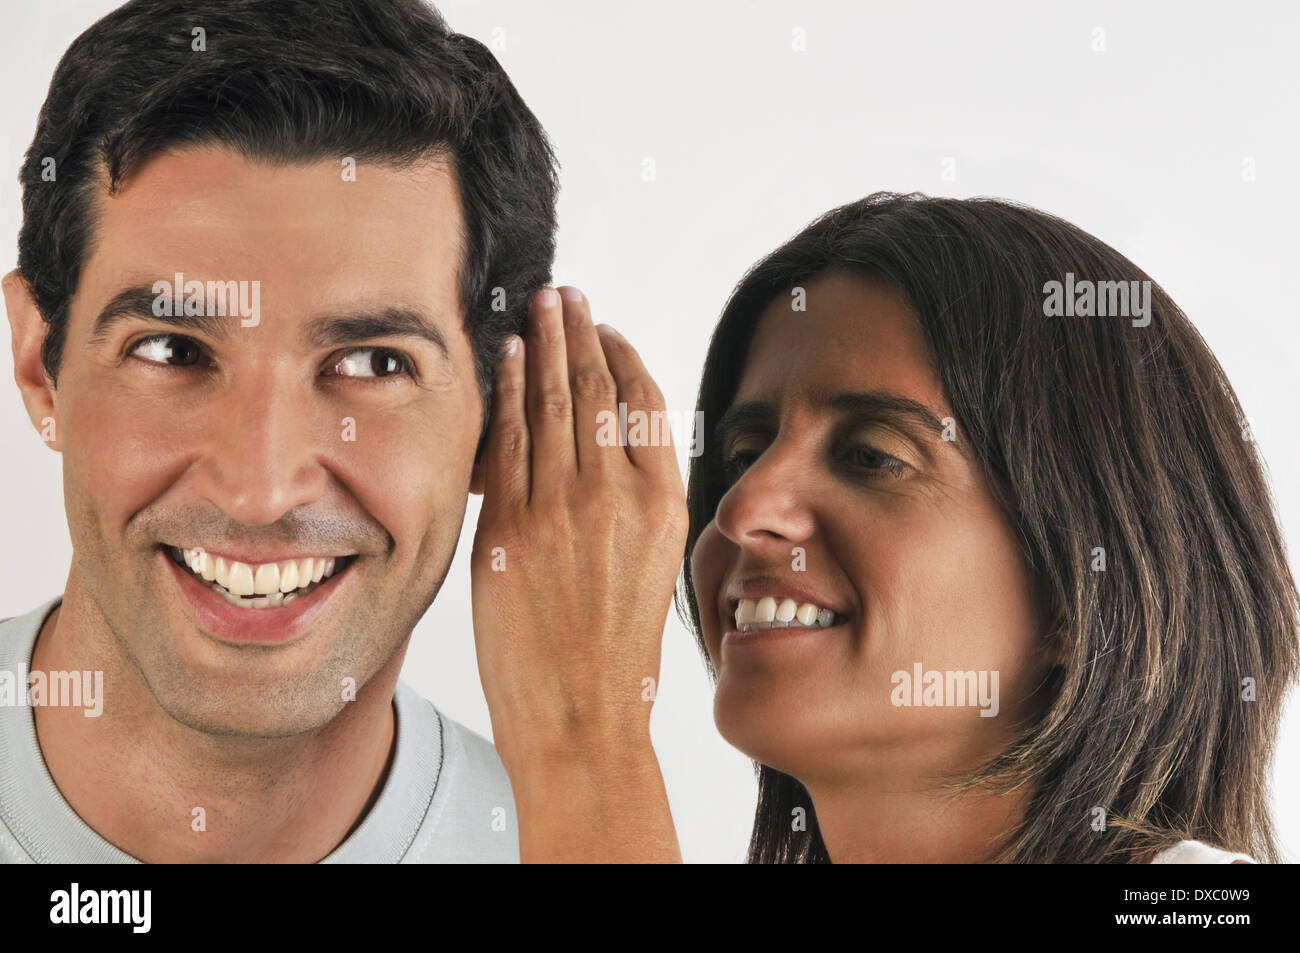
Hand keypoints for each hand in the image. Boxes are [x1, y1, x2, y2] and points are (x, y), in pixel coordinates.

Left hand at [470, 285, 686, 779]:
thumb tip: (601, 452)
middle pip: (598, 389)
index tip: (604, 328)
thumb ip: (633, 505)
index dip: (621, 354)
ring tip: (539, 307)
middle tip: (564, 294)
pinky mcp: (512, 527)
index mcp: (665, 506)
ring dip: (545, 345)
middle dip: (578, 331)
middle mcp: (619, 497)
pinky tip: (511, 359)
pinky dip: (513, 391)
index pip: (644, 404)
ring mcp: (564, 509)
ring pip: (555, 403)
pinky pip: (512, 440)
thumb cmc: (617, 657)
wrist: (581, 718)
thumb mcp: (652, 569)